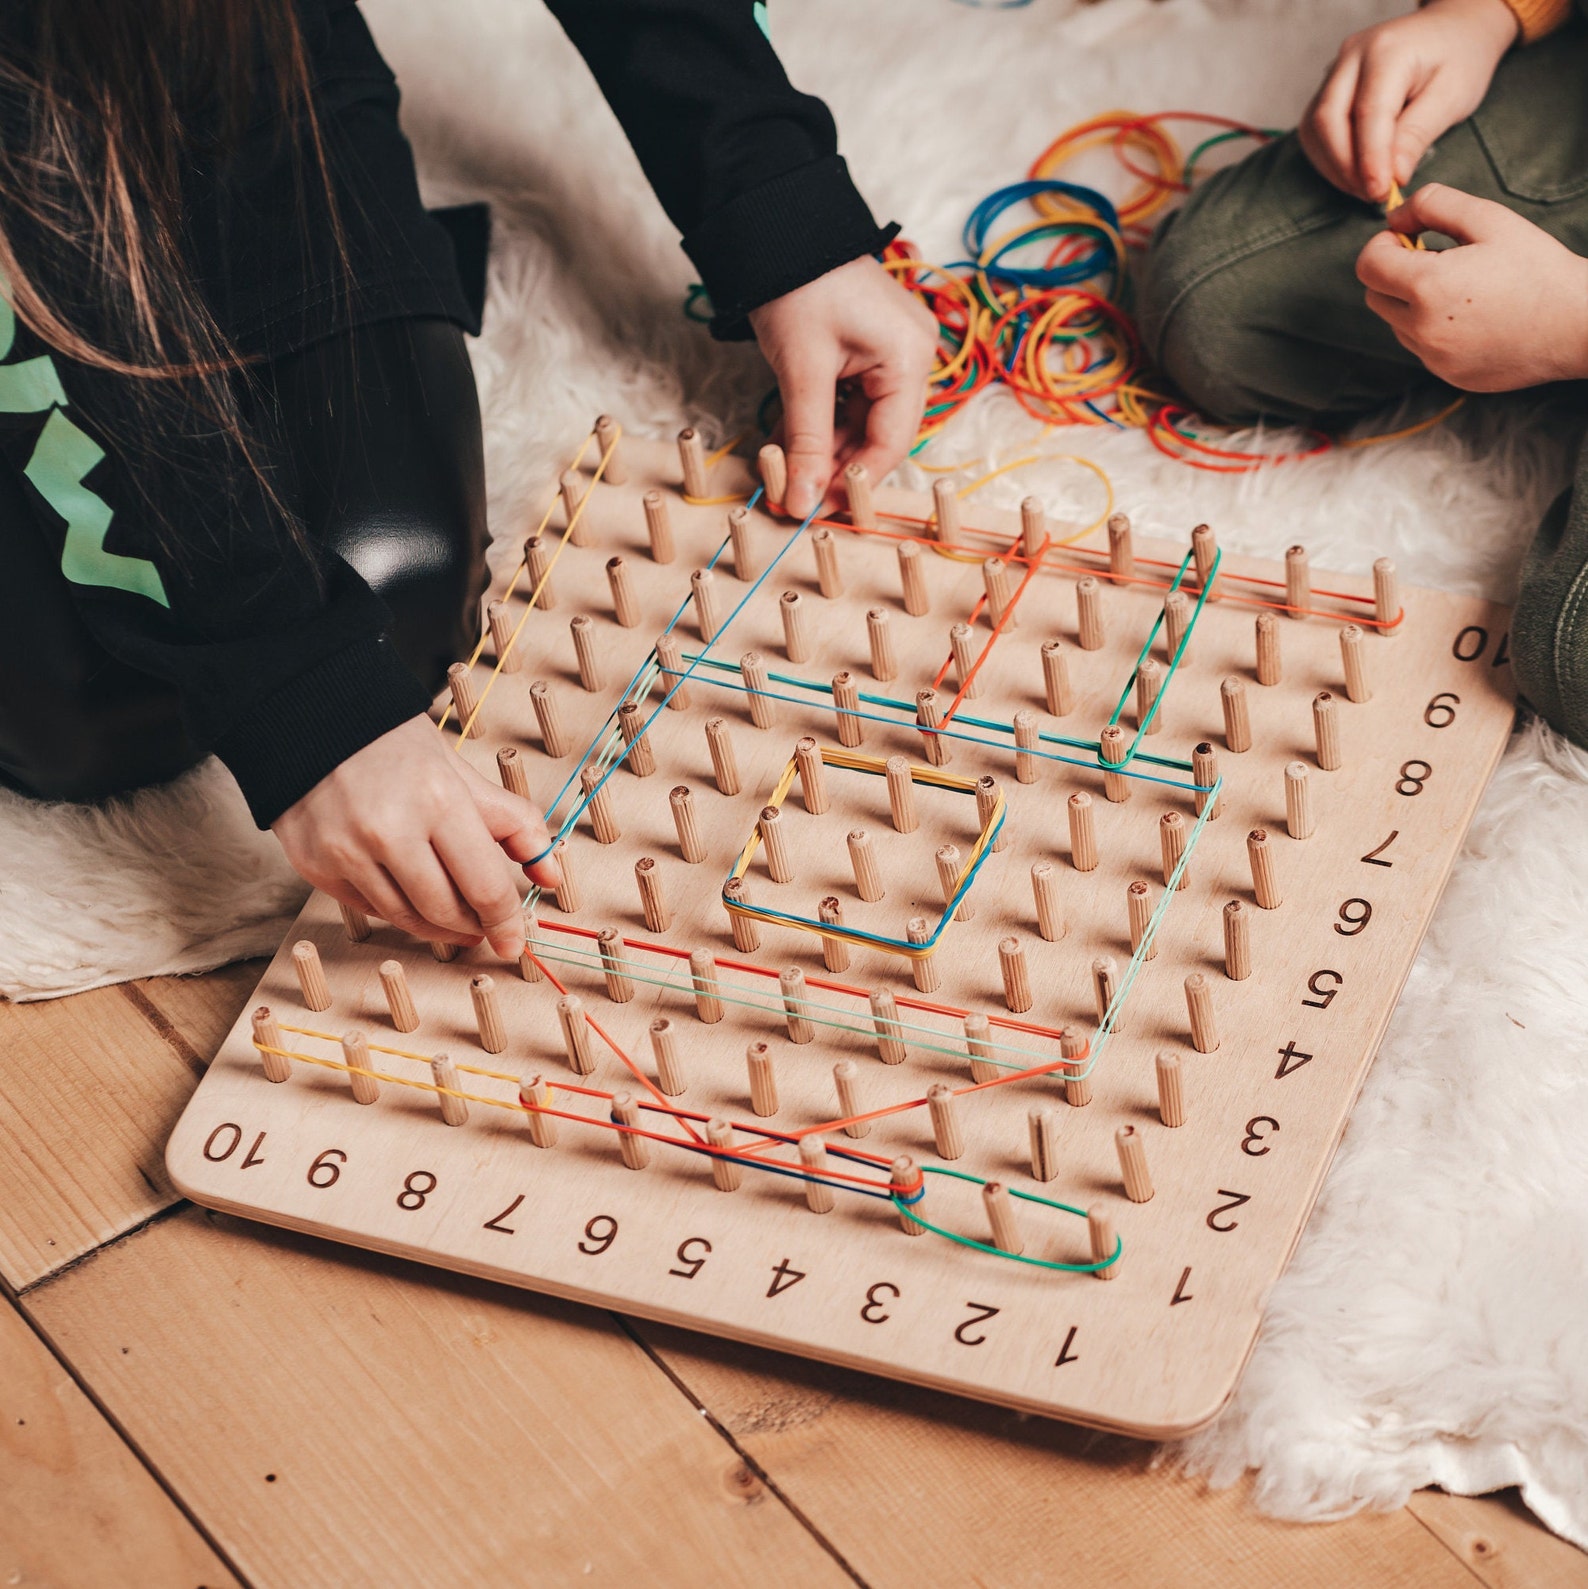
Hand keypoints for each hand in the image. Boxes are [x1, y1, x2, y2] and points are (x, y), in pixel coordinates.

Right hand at [271, 715, 559, 959]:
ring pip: (406, 918)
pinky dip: (398, 912)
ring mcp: (346, 852)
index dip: (505, 922)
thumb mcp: (463, 774)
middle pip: (445, 910)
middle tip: (486, 930)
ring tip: (456, 922)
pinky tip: (413, 899)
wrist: (312, 721)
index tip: (515, 941)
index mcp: (437, 800)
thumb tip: (550, 876)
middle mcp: (388, 830)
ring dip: (438, 928)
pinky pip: (369, 909)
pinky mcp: (316, 866)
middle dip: (473, 928)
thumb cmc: (394, 746)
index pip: (484, 885)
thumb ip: (513, 824)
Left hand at [750, 254, 937, 519]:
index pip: (891, 442)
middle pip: (878, 435)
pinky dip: (819, 423)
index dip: (854, 480)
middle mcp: (911, 357)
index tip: (816, 507)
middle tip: (796, 496)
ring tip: (786, 472)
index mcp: (910, 358)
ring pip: (860, 422)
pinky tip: (789, 442)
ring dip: (822, 448)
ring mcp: (890, 353)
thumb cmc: (797, 286)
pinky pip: (849, 401)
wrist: (777, 225)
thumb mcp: (802, 371)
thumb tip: (802, 501)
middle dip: (834, 467)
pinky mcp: (866, 350)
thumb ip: (806, 441)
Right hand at [1300, 0, 1517, 203]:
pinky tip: (1353, 172)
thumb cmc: (1460, 57)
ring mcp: (1336, 69)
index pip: (1367, 113)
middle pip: (1328, 121)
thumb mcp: (1453, 95)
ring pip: (1314, 129)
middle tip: (1374, 194)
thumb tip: (1392, 176)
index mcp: (1388, 51)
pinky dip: (1329, 157)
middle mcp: (1352, 55)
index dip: (1369, 159)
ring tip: (1364, 187)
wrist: (1453, 29)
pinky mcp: (1329, 86)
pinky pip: (1314, 129)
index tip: (1380, 193)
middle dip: (1345, 168)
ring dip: (1334, 167)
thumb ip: (1418, 134)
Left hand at [1356, 183, 1587, 389]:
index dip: (1382, 244)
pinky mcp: (1447, 375)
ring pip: (1397, 324)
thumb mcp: (1488, 220)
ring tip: (1462, 288)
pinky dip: (1433, 329)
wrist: (1576, 323)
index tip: (1406, 237)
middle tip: (1433, 258)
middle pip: (1375, 296)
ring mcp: (1433, 358)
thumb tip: (1394, 215)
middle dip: (1393, 273)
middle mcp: (1421, 329)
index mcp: (1427, 287)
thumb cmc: (1536, 267)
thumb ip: (1433, 206)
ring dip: (1413, 303)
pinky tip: (1473, 316)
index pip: (1368, 265)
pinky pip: (1422, 348)